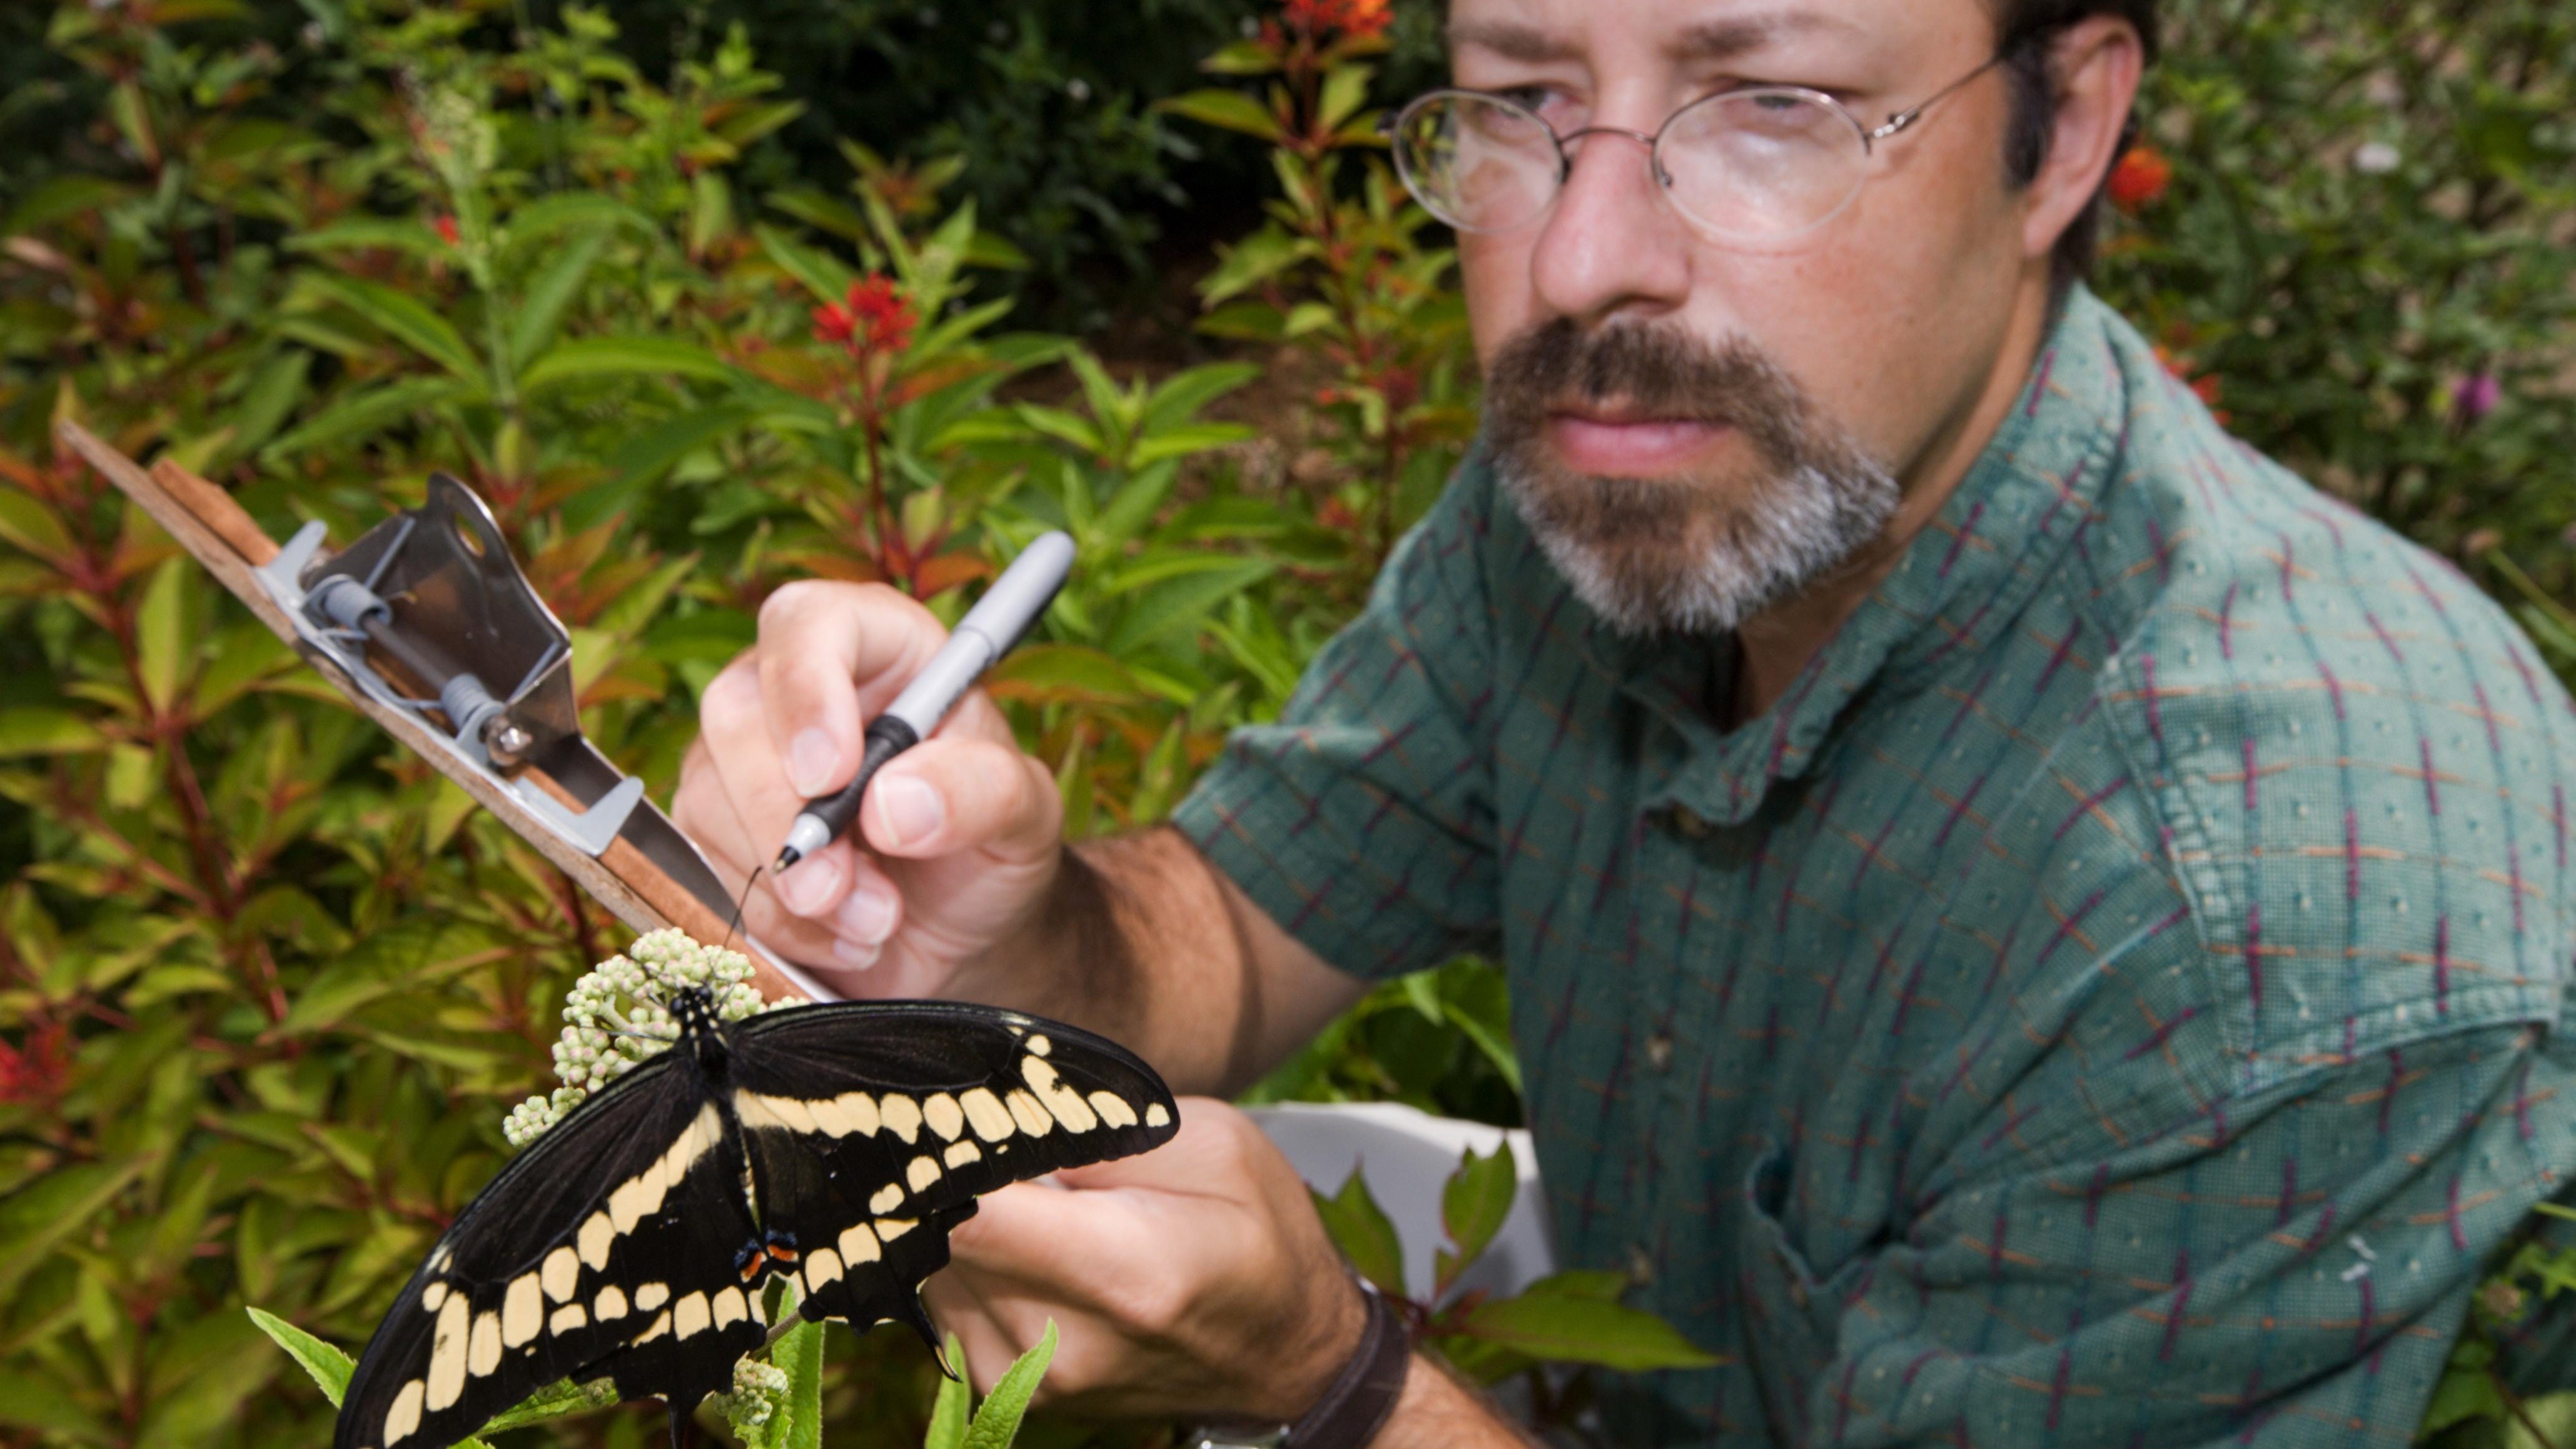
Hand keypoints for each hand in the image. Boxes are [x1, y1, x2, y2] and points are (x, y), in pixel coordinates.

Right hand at [673, 580, 1063, 997]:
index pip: (810, 622)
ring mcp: (744, 757)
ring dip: (789, 883)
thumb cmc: (992, 844)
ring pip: (709, 796)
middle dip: (786, 816)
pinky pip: (706, 865)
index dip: (807, 689)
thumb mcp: (1025, 815)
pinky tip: (840, 935)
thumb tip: (893, 804)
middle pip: (737, 711)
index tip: (831, 775)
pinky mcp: (717, 828)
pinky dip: (773, 919)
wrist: (963, 928)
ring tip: (876, 920)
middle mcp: (799, 687)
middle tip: (849, 891)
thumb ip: (981, 792)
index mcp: (880, 649)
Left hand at [925, 1099, 1366, 1420]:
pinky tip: (1026, 1244)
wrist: (1287, 1353)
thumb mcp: (1214, 1144)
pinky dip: (970, 1264)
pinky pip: (947, 1305)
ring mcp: (1035, 1379)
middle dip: (957, 1179)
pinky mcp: (1013, 1391)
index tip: (951, 1115)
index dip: (941, 1158)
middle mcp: (1066, 1343)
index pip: (971, 1219)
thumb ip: (1104, 1131)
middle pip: (942, 1241)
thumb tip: (1002, 1121)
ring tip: (1035, 1200)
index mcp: (1125, 1272)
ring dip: (961, 1223)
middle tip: (1005, 1141)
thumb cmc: (1259, 1231)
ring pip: (934, 1272)